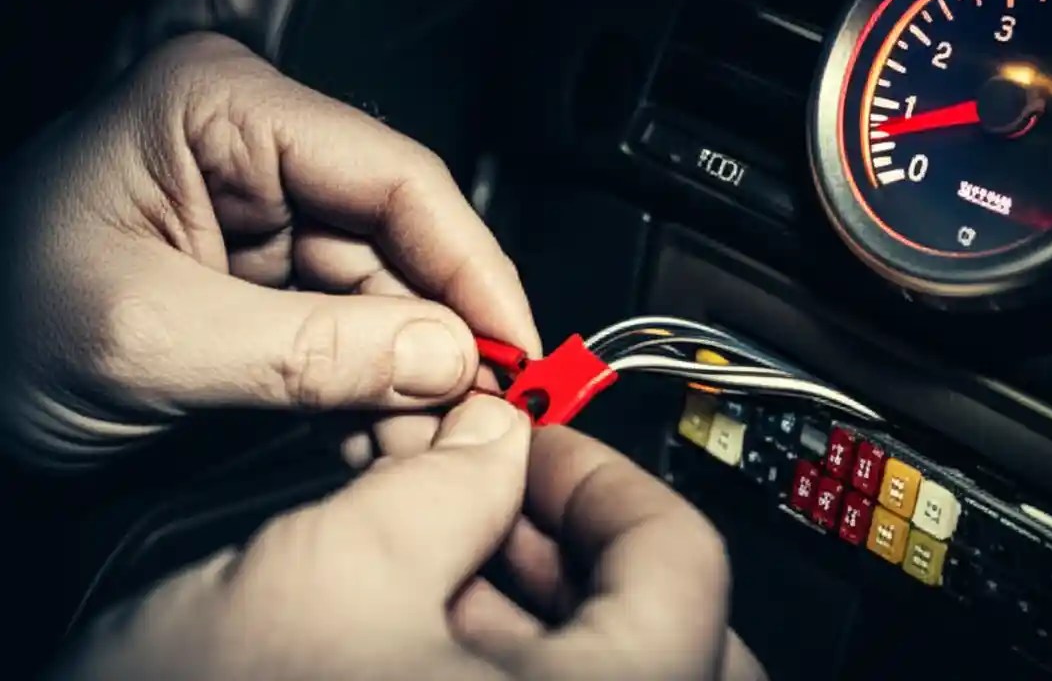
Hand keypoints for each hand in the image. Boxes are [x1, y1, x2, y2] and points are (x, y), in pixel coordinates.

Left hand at [0, 32, 537, 467]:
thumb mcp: (144, 340)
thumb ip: (305, 352)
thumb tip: (446, 358)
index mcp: (218, 109)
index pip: (394, 176)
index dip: (472, 266)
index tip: (516, 349)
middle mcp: (252, 150)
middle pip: (400, 239)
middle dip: (442, 334)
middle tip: (481, 414)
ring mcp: (260, 217)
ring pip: (385, 293)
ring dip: (412, 374)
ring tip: (427, 441)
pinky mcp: (262, 282)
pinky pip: (350, 329)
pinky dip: (375, 388)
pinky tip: (386, 433)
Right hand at [50, 395, 765, 680]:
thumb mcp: (332, 570)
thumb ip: (446, 479)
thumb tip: (495, 432)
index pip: (681, 563)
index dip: (607, 476)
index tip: (544, 444)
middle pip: (657, 622)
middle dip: (574, 542)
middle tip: (503, 490)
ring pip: (599, 667)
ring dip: (533, 596)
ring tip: (451, 540)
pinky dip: (501, 652)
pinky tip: (427, 613)